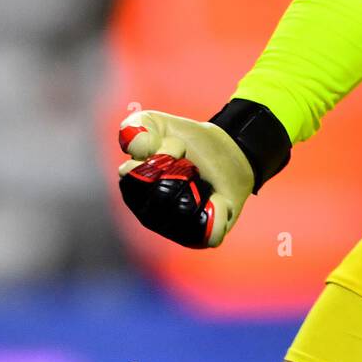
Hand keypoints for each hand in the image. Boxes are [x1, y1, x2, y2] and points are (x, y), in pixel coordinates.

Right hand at [117, 109, 255, 247]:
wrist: (229, 150)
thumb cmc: (188, 141)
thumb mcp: (158, 123)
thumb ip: (137, 126)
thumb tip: (135, 148)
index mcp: (132, 190)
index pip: (137, 177)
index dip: (163, 154)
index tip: (176, 146)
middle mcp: (149, 214)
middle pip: (161, 195)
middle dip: (183, 170)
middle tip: (191, 164)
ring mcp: (175, 230)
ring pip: (184, 212)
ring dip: (200, 187)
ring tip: (202, 182)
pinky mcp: (202, 237)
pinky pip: (209, 230)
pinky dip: (219, 209)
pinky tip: (217, 198)